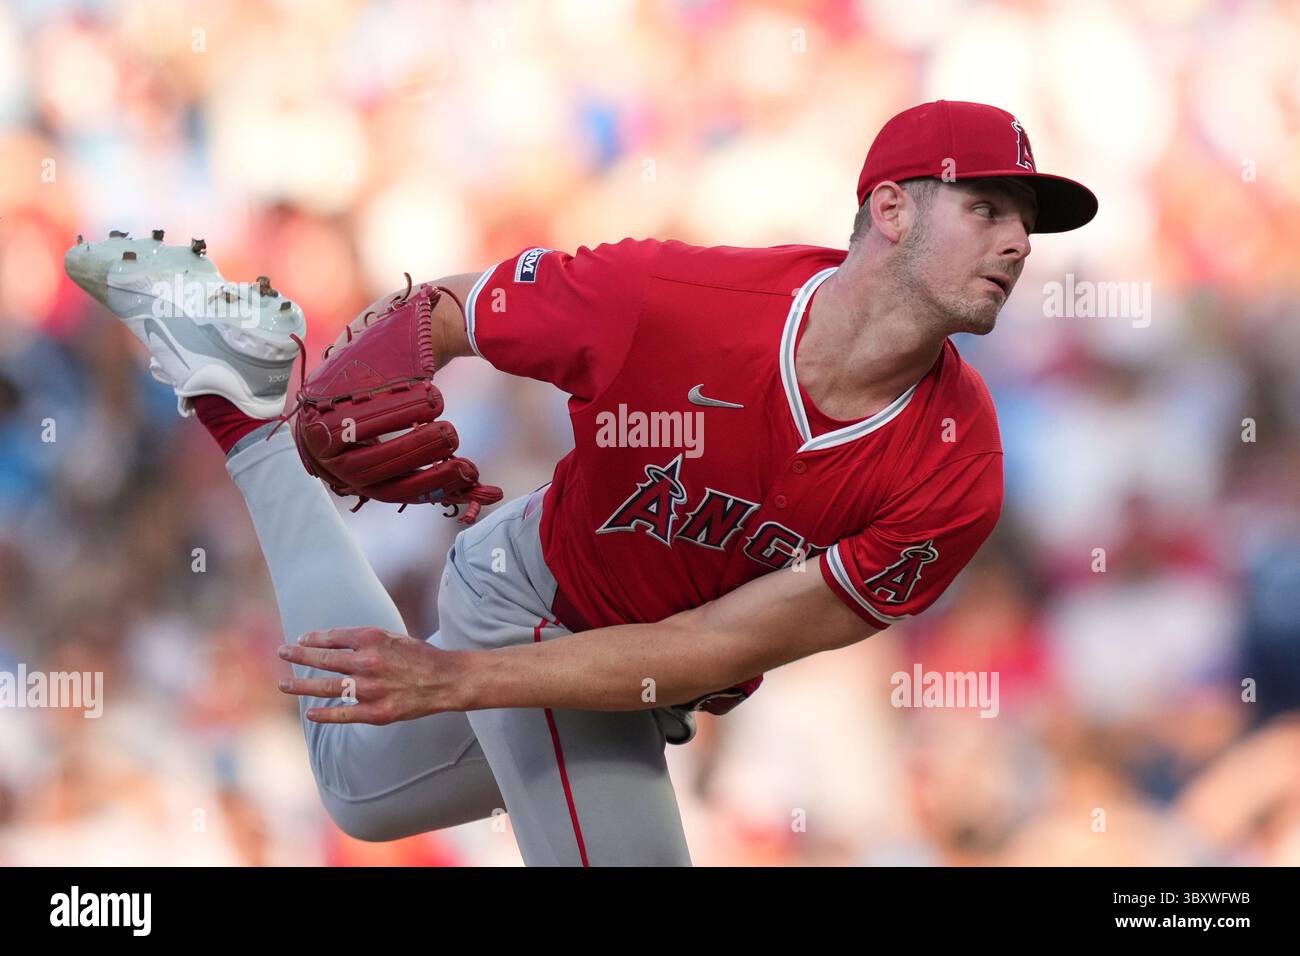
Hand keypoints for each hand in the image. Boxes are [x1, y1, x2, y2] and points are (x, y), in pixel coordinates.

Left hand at [276, 626, 472, 723]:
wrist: (446, 680)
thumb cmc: (418, 656)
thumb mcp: (391, 637)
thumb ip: (362, 640)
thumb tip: (330, 644)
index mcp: (372, 639)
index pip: (332, 637)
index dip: (312, 638)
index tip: (300, 640)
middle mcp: (367, 662)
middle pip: (323, 659)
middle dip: (298, 655)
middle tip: (281, 653)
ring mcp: (370, 688)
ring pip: (326, 687)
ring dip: (301, 685)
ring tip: (284, 684)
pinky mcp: (377, 712)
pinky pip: (343, 714)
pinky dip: (324, 714)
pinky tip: (310, 713)